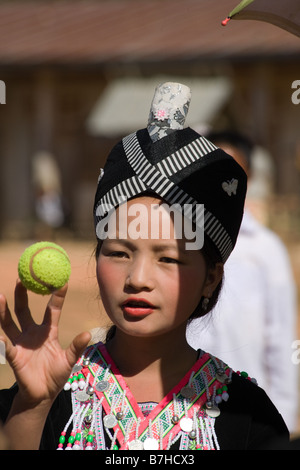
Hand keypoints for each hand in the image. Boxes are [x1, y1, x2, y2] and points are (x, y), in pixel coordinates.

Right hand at [0, 281, 90, 405]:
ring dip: (3, 311)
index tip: (62, 280)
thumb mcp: (68, 361)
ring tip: (0, 296)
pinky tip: (0, 337)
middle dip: (22, 294)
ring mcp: (22, 343)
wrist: (43, 395)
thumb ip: (76, 347)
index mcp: (48, 332)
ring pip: (10, 323)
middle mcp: (32, 334)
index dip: (57, 295)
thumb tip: (87, 334)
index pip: (52, 310)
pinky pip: (8, 347)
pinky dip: (3, 342)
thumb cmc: (56, 376)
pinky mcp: (15, 357)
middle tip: (22, 277)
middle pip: (24, 310)